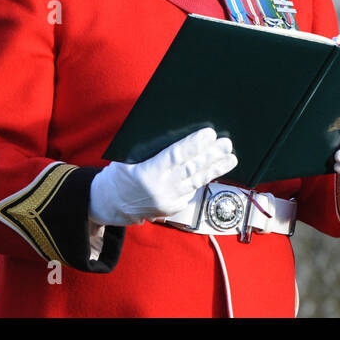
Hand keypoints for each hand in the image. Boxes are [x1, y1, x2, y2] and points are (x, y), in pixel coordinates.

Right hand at [89, 127, 237, 226]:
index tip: (209, 134)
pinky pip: (192, 191)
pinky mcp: (173, 208)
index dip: (194, 145)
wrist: (109, 204)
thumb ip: (150, 149)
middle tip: (226, 144)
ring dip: (215, 168)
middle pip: (191, 169)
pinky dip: (204, 179)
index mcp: (147, 174)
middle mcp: (161, 190)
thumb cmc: (118, 175)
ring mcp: (168, 201)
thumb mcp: (126, 158)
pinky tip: (216, 169)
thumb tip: (175, 131)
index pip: (176, 156)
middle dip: (211, 155)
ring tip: (230, 158)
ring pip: (196, 182)